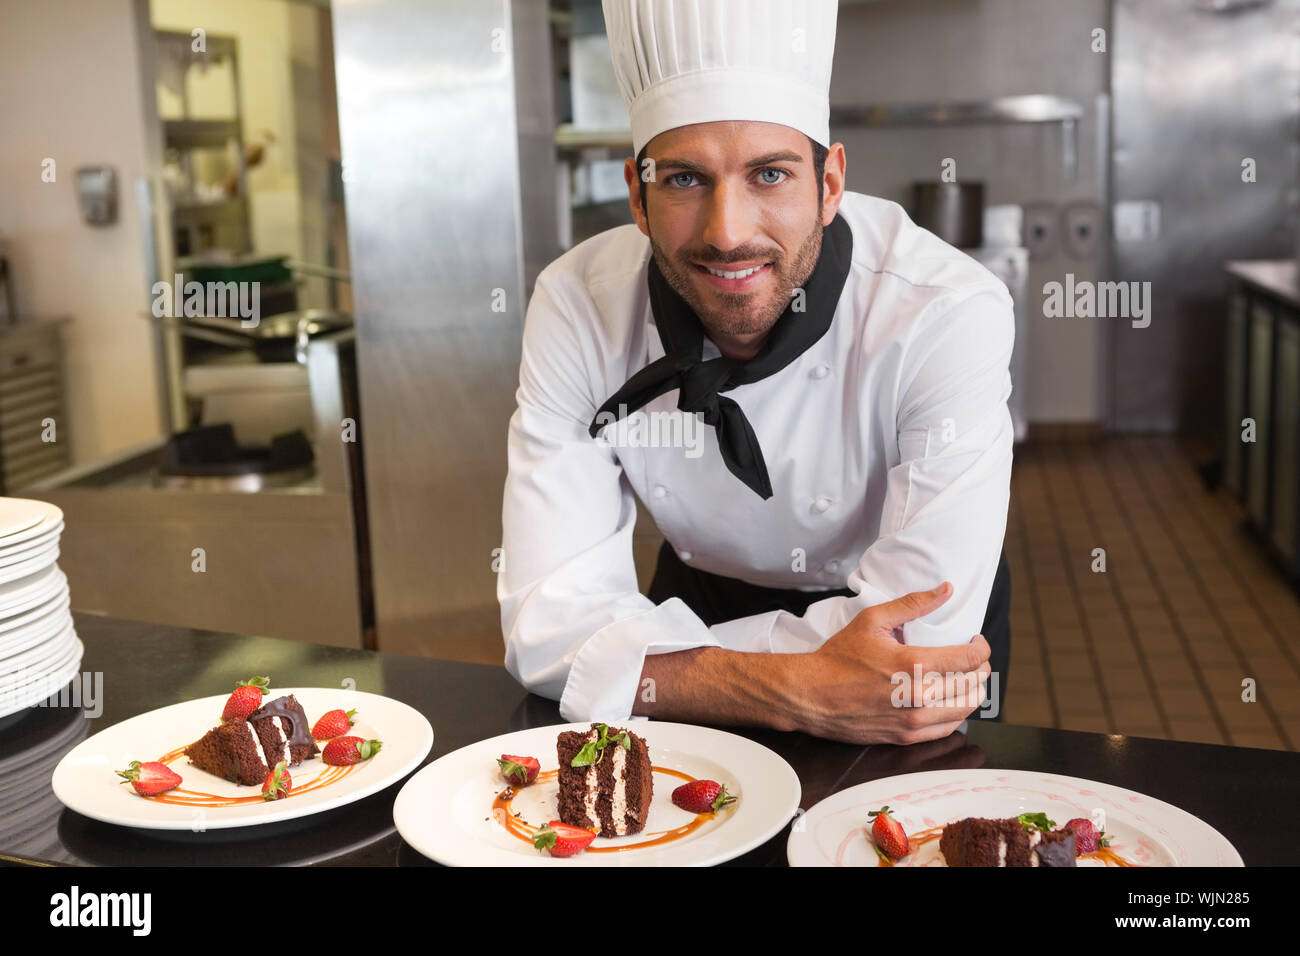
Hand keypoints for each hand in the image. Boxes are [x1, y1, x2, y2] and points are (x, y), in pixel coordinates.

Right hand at [790, 582, 991, 744]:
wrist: (812, 695)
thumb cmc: (839, 657)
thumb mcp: (873, 620)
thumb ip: (913, 604)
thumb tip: (946, 590)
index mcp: (915, 664)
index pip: (970, 659)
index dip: (982, 648)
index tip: (976, 642)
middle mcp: (920, 696)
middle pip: (974, 685)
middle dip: (980, 669)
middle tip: (973, 659)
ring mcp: (914, 720)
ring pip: (965, 709)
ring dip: (972, 692)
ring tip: (964, 680)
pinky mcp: (906, 736)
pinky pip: (948, 729)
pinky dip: (956, 713)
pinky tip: (949, 701)